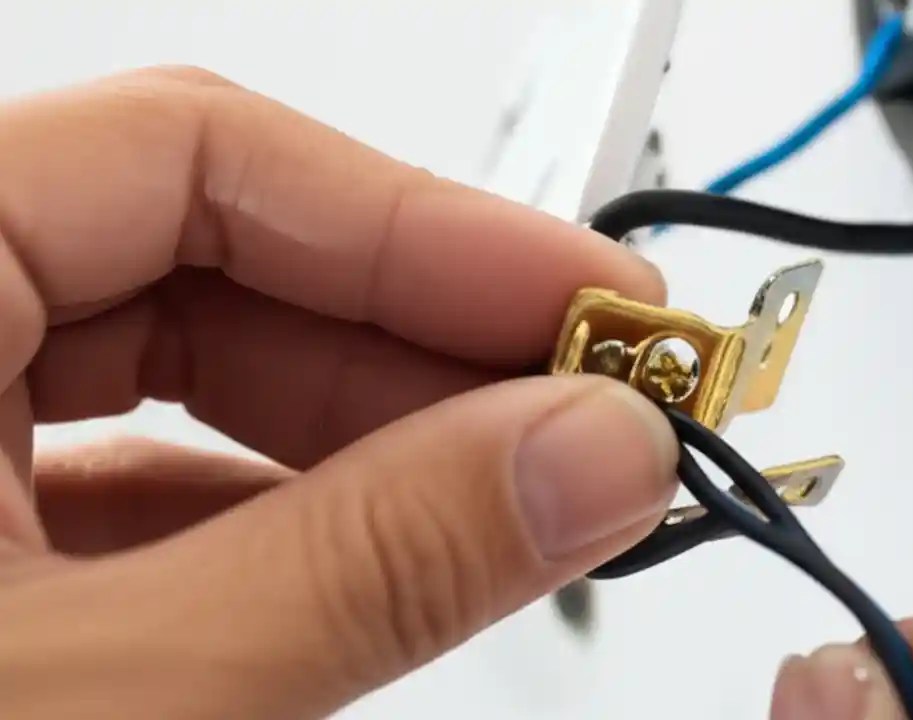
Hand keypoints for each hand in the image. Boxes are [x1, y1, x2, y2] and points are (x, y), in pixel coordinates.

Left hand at [0, 66, 677, 717]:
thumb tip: (591, 454)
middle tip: (588, 416)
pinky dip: (279, 518)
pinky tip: (384, 566)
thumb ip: (366, 563)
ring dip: (367, 440)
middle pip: (207, 262)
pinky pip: (138, 479)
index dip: (424, 225)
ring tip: (518, 495)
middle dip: (419, 348)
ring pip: (183, 375)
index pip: (192, 151)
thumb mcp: (120, 688)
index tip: (593, 307)